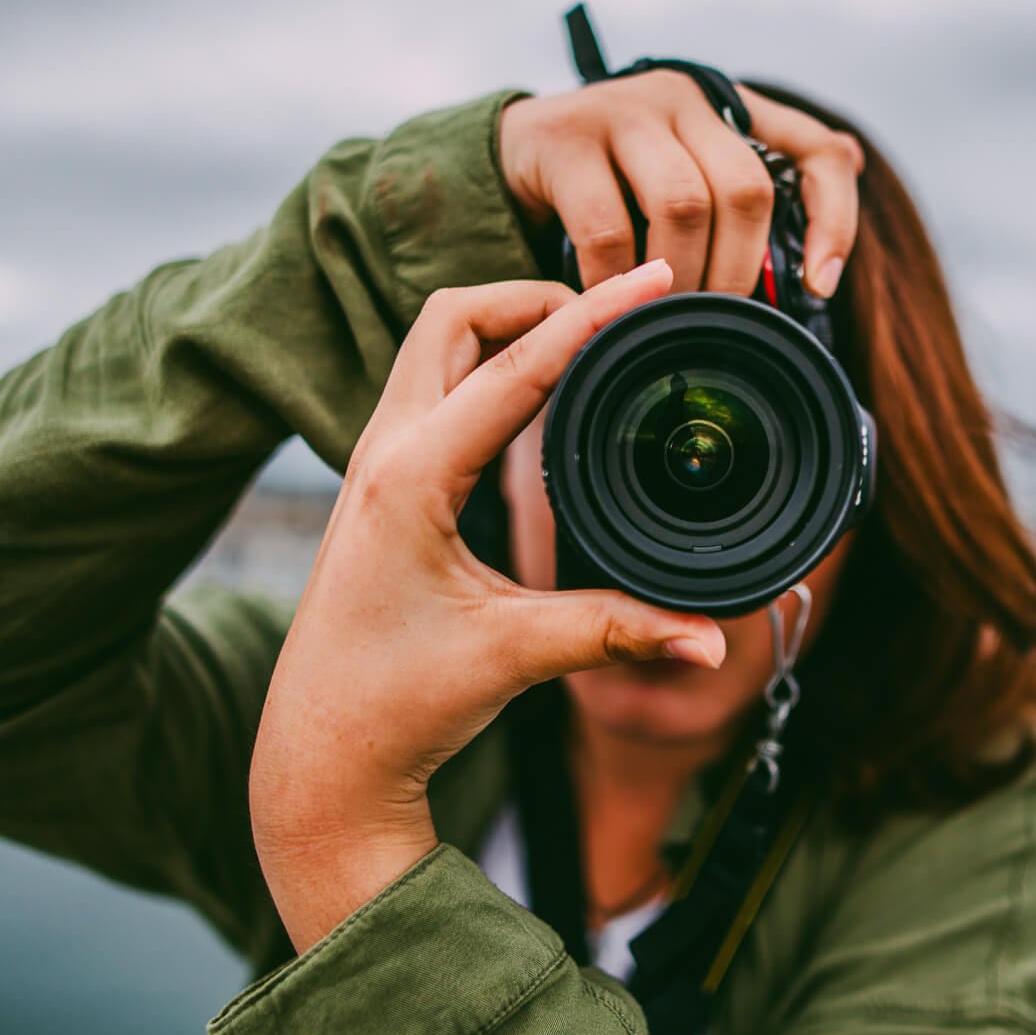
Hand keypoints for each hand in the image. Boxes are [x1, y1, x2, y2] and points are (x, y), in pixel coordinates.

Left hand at [248, 260, 725, 952]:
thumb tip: (714, 639)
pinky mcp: (380, 487)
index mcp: (410, 477)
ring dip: (506, 325)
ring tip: (586, 337)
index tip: (654, 280)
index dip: (594, 315)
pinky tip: (538, 394)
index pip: (518, 366)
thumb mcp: (514, 657)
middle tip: (615, 309)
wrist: (321, 754)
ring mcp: (374, 466)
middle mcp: (384, 454)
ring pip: (435, 346)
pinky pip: (433, 389)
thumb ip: (619, 632)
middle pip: (456, 317)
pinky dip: (488, 366)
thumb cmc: (395, 704)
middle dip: (536, 296)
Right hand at [499, 72, 864, 297]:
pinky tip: (610, 306)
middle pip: (745, 190)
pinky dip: (615, 282)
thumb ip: (751, 189)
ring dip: (679, 279)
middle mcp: (684, 99)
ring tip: (662, 319)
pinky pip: (607, 228)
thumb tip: (845, 189)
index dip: (834, 219)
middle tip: (712, 320)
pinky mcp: (566, 140)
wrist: (517, 155)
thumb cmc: (619, 180)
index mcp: (728, 110)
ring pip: (682, 205)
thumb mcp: (688, 176)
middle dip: (736, 271)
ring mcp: (625, 112)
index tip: (820, 285)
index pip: (813, 150)